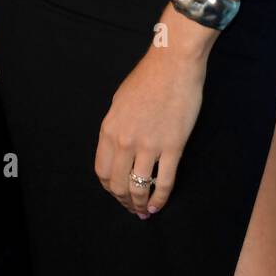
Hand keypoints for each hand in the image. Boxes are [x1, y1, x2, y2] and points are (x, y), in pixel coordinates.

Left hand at [94, 34, 208, 217]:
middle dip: (123, 201)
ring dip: (140, 205)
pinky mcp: (172, 147)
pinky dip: (160, 199)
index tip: (116, 193)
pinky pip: (164, 182)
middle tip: (131, 207)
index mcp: (109, 128)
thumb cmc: (147, 79)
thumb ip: (116, 129)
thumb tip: (118, 152)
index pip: (102, 171)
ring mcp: (148, 145)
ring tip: (144, 211)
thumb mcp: (120, 102)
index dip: (108, 188)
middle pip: (117, 184)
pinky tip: (159, 204)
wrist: (173, 64)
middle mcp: (124, 140)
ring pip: (139, 188)